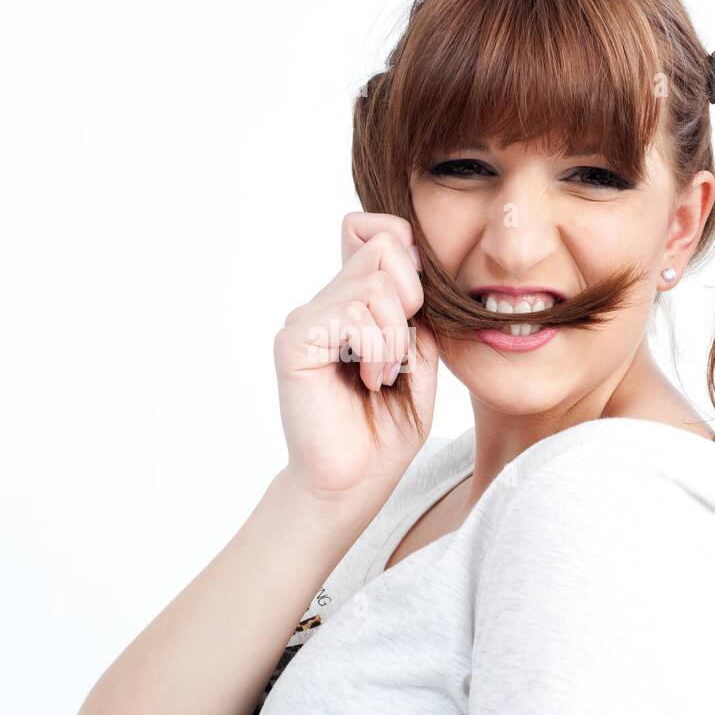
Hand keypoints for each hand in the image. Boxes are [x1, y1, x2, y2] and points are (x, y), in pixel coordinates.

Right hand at [272, 211, 438, 509]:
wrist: (352, 485)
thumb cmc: (385, 429)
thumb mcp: (420, 359)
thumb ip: (417, 310)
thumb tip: (412, 256)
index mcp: (351, 301)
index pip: (373, 229)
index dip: (405, 252)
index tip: (414, 309)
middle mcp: (323, 302)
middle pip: (384, 250)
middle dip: (411, 303)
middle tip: (398, 355)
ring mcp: (304, 319)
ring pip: (375, 284)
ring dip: (395, 338)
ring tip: (381, 376)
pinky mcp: (294, 342)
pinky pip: (352, 314)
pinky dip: (377, 349)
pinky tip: (368, 380)